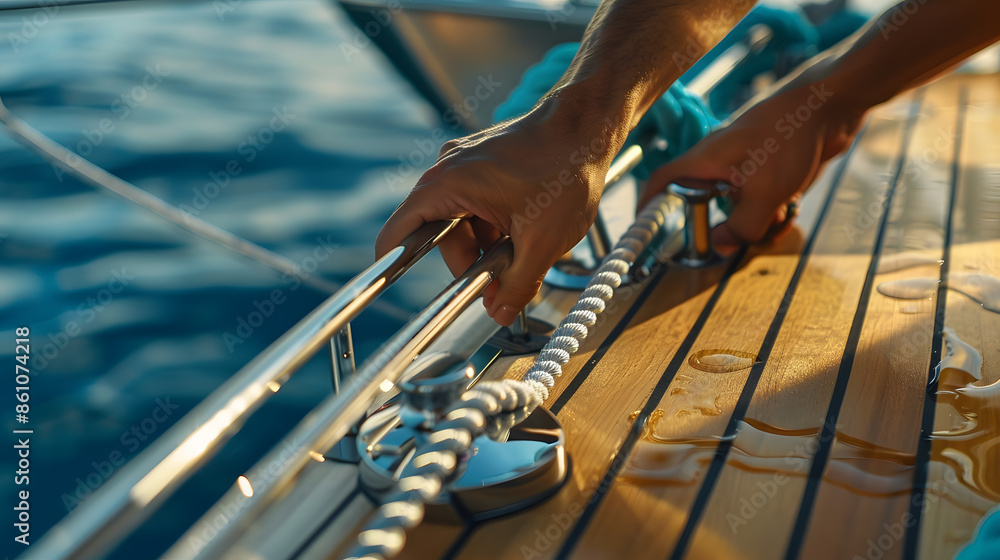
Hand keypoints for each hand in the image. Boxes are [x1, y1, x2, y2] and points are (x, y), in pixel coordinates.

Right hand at [375, 97, 624, 325]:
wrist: (590, 125)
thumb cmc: (566, 168)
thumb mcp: (543, 241)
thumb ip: (518, 285)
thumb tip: (501, 313)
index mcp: (447, 185)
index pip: (397, 235)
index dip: (392, 269)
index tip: (395, 294)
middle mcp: (448, 171)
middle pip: (438, 236)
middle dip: (469, 264)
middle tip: (501, 284)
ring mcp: (465, 165)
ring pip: (463, 224)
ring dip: (487, 246)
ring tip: (523, 253)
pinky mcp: (484, 165)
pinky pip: (477, 207)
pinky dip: (496, 227)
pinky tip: (524, 234)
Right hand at [639, 80, 864, 252]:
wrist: (830, 107)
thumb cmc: (790, 136)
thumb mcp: (764, 193)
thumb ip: (741, 227)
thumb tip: (721, 247)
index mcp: (703, 162)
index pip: (661, 183)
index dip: (649, 207)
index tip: (647, 231)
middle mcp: (718, 167)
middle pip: (703, 209)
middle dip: (725, 230)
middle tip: (744, 237)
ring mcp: (742, 170)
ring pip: (737, 212)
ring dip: (757, 225)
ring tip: (781, 216)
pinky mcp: (765, 174)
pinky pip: (759, 206)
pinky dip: (772, 215)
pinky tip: (791, 208)